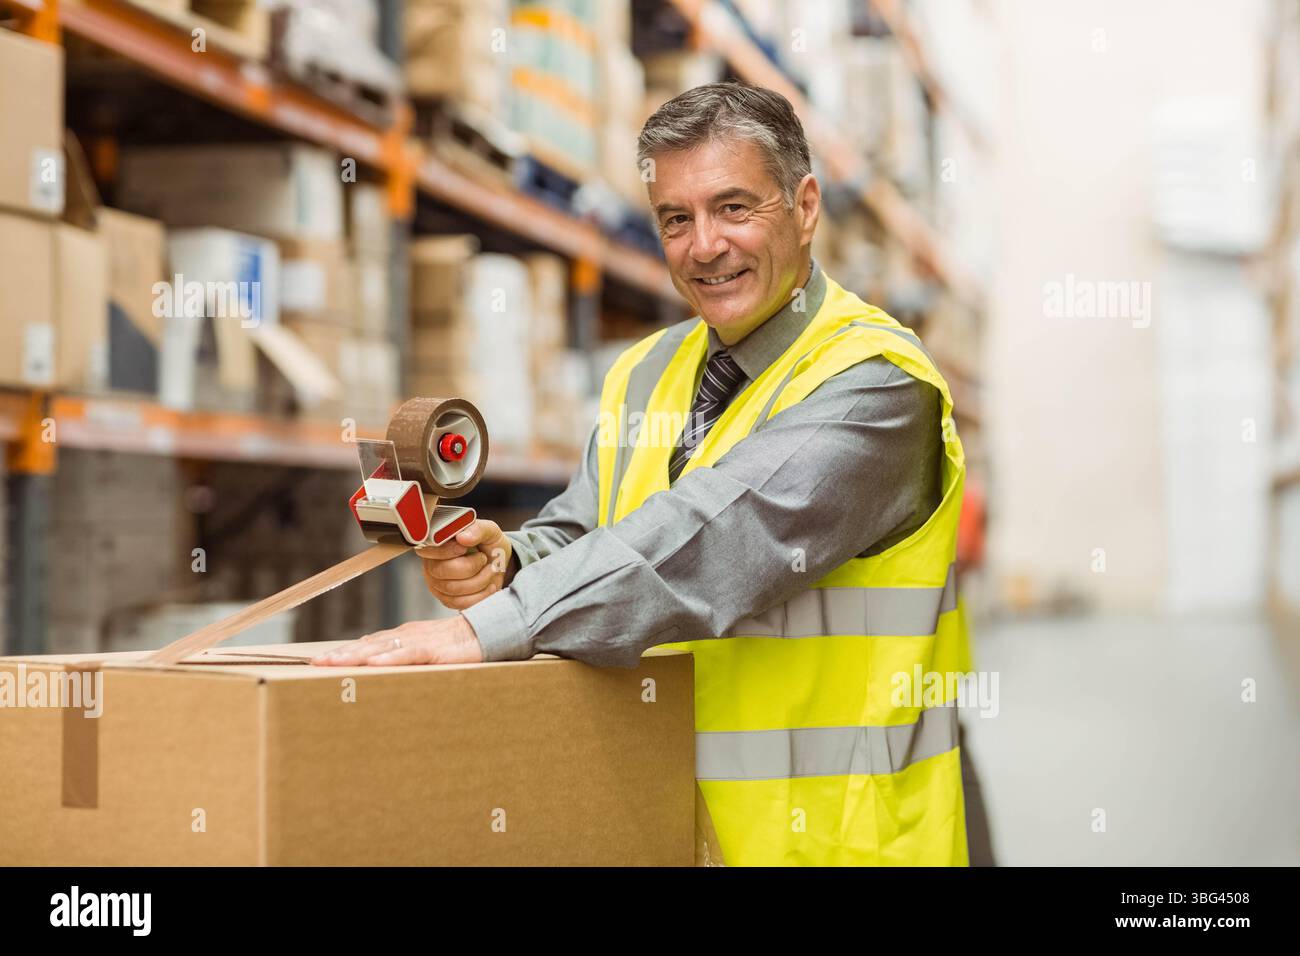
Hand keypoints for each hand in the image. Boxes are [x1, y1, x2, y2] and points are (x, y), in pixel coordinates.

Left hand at [312, 615, 482, 666]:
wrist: (485, 633)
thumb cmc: (456, 646)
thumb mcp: (425, 651)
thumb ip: (404, 656)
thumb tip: (379, 664)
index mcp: (402, 636)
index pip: (367, 643)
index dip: (344, 651)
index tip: (321, 660)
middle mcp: (405, 635)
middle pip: (367, 644)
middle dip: (341, 653)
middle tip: (316, 663)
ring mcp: (418, 641)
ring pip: (380, 648)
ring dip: (355, 655)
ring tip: (333, 662)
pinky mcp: (433, 649)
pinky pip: (408, 653)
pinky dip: (390, 658)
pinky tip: (373, 663)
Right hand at [416, 519, 512, 610]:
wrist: (499, 563)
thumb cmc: (488, 544)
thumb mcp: (488, 530)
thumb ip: (477, 529)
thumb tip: (462, 538)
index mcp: (435, 545)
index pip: (429, 550)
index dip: (447, 551)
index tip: (464, 548)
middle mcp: (431, 565)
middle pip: (441, 571)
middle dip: (470, 566)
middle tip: (483, 559)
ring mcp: (438, 585)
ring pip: (454, 589)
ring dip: (480, 580)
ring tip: (490, 570)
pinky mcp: (448, 601)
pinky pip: (461, 604)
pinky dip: (481, 595)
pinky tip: (489, 585)